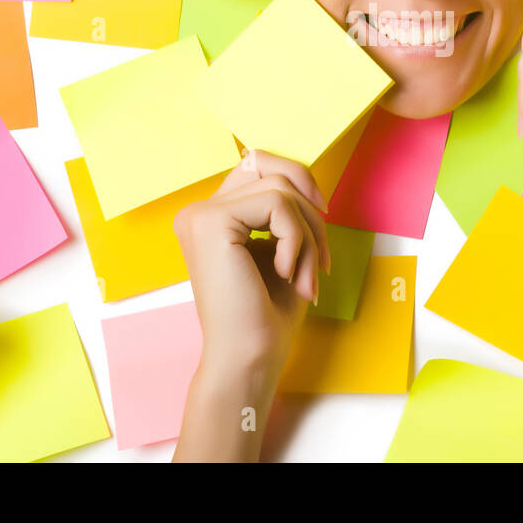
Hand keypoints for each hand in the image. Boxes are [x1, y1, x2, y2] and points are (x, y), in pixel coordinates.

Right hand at [174, 150, 330, 384]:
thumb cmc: (267, 316)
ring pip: (280, 189)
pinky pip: (277, 204)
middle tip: (320, 258)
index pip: (257, 164)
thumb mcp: (283, 251)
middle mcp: (199, 211)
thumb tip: (309, 184)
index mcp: (212, 217)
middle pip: (270, 166)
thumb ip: (287, 214)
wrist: (248, 358)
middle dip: (309, 209)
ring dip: (308, 235)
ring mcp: (201, 215)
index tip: (323, 218)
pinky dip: (296, 241)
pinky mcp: (211, 222)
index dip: (298, 181)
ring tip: (305, 278)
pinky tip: (285, 274)